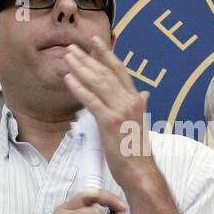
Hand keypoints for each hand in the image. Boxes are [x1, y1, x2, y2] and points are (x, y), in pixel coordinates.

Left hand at [62, 36, 158, 191]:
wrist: (140, 171)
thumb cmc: (137, 151)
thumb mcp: (140, 122)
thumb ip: (140, 105)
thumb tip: (145, 93)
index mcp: (137, 99)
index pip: (119, 70)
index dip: (106, 54)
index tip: (95, 42)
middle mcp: (130, 100)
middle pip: (105, 72)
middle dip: (87, 57)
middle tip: (72, 47)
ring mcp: (120, 110)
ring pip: (98, 82)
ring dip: (80, 67)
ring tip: (67, 57)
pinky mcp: (109, 122)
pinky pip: (91, 100)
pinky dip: (78, 87)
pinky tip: (68, 78)